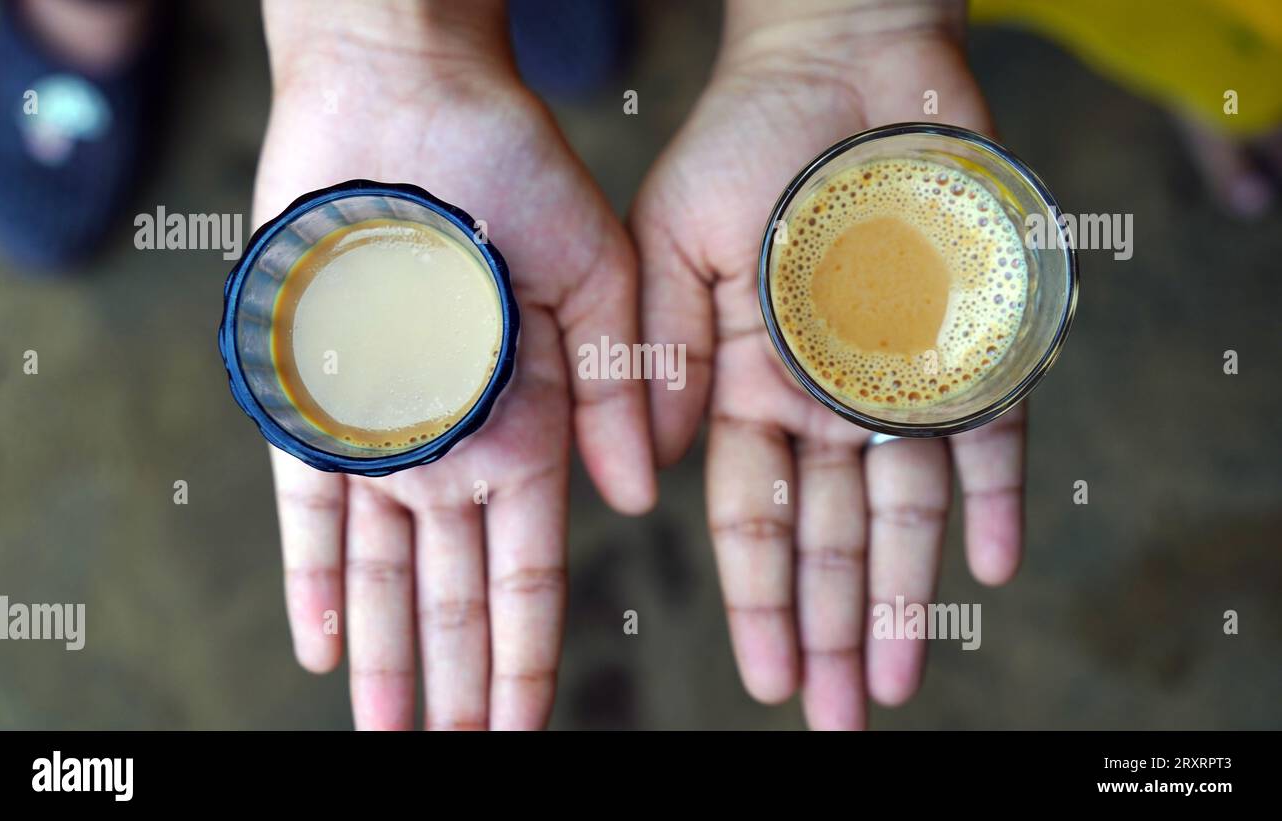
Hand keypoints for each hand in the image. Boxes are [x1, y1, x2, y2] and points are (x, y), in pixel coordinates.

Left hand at [253, 0, 654, 729]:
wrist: (407, 98)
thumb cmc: (515, 169)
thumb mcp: (601, 272)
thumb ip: (622, 384)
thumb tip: (634, 496)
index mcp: (536, 420)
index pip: (530, 566)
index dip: (525, 650)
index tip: (522, 722)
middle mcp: (458, 441)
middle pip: (453, 588)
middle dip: (455, 674)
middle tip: (454, 749)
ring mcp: (382, 426)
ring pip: (382, 567)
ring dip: (382, 649)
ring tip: (383, 728)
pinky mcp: (310, 397)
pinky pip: (306, 505)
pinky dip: (311, 574)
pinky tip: (317, 642)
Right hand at [630, 0, 1021, 728]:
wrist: (839, 60)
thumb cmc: (743, 142)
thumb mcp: (667, 246)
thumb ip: (658, 358)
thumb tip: (640, 479)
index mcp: (747, 385)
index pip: (751, 517)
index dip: (761, 600)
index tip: (768, 678)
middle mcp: (825, 398)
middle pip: (831, 538)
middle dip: (833, 630)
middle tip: (839, 719)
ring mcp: (899, 374)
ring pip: (904, 507)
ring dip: (904, 596)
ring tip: (898, 683)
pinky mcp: (971, 335)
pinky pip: (988, 431)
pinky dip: (993, 494)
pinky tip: (991, 564)